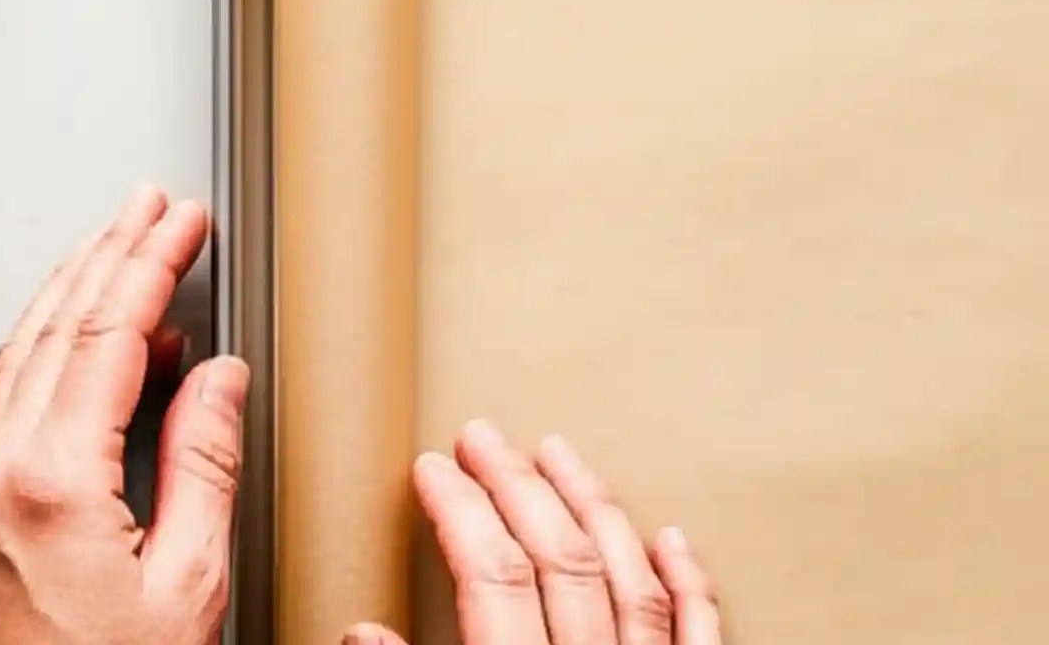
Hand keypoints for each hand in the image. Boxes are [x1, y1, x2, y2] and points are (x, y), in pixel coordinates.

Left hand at [0, 186, 249, 643]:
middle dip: (110, 252)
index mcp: (52, 480)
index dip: (151, 265)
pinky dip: (53, 348)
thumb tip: (219, 378)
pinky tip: (88, 344)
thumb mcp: (189, 583)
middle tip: (153, 208)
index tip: (184, 222)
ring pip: (23, 351)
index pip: (109, 335)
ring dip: (75, 289)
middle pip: (56, 325)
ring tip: (121, 249)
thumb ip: (203, 464)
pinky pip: (9, 394)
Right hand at [346, 420, 720, 644]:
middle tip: (482, 438)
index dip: (458, 513)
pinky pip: (699, 635)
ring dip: (592, 507)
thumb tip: (364, 634)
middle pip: (557, 560)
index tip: (433, 470)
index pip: (490, 576)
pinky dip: (689, 583)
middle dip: (514, 486)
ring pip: (628, 579)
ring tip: (560, 453)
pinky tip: (672, 539)